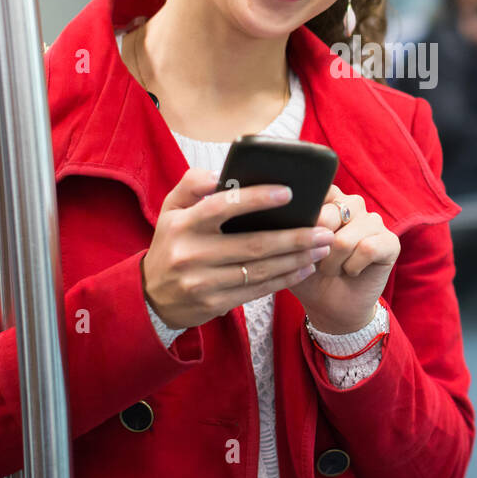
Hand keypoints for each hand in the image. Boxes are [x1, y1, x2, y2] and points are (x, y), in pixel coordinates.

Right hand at [141, 168, 335, 329]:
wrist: (152, 297)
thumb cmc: (171, 242)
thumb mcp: (171, 209)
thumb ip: (192, 184)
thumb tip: (219, 173)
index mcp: (183, 224)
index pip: (222, 206)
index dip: (256, 198)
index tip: (288, 192)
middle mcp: (192, 254)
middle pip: (253, 244)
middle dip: (294, 237)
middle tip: (324, 229)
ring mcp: (203, 282)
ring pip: (261, 269)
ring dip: (297, 258)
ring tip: (322, 246)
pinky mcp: (215, 304)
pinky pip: (258, 290)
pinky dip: (285, 278)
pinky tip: (305, 266)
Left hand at [288, 184, 399, 333]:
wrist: (329, 306)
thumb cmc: (309, 274)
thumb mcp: (293, 250)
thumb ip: (293, 228)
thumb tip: (293, 215)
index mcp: (330, 200)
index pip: (319, 191)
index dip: (309, 218)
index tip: (302, 237)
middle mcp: (353, 205)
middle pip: (331, 215)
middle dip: (318, 247)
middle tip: (318, 261)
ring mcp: (373, 222)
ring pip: (346, 238)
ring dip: (334, 263)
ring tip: (333, 269)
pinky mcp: (390, 242)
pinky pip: (368, 249)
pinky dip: (353, 267)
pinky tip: (352, 271)